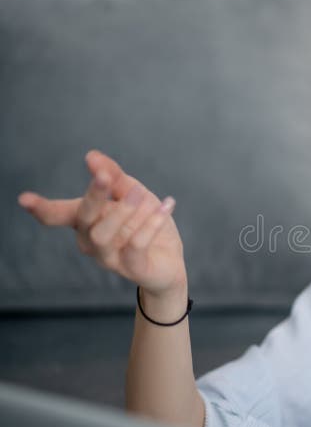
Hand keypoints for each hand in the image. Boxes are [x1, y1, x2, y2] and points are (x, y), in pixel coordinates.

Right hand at [17, 150, 187, 298]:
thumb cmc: (145, 224)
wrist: (169, 261)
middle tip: (108, 175)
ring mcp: (109, 259)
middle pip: (84, 218)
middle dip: (94, 195)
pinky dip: (151, 224)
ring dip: (127, 211)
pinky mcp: (132, 270)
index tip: (24, 199)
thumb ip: (114, 176)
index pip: (57, 215)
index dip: (41, 208)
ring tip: (147, 197)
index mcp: (85, 221)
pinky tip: (167, 205)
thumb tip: (92, 156)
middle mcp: (90, 241)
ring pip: (106, 235)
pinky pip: (136, 246)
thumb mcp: (133, 194)